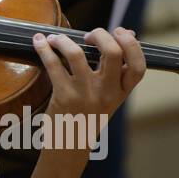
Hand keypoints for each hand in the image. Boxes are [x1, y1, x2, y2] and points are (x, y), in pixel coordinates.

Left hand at [31, 28, 145, 151]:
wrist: (69, 146)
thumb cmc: (88, 116)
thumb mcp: (109, 96)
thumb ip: (117, 69)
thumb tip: (128, 33)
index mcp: (121, 92)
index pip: (138, 67)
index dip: (132, 44)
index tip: (119, 31)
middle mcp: (106, 93)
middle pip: (112, 53)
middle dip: (100, 34)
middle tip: (88, 35)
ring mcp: (85, 94)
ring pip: (77, 54)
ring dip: (63, 40)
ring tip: (55, 38)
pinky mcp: (64, 96)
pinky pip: (53, 64)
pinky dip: (44, 49)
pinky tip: (39, 42)